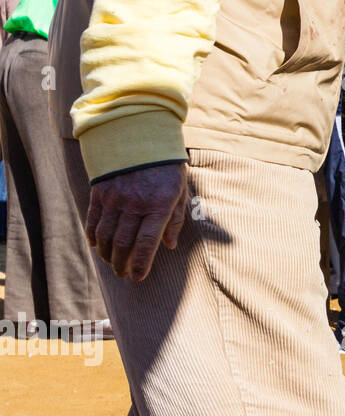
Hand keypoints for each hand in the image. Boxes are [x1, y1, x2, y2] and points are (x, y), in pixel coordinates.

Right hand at [84, 162, 187, 281]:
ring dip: (107, 254)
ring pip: (106, 236)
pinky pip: (93, 221)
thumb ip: (175, 219)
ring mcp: (114, 199)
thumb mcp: (180, 190)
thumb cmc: (166, 167)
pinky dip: (93, 237)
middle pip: (123, 244)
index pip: (146, 244)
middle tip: (124, 273)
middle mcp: (134, 204)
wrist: (141, 137)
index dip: (141, 265)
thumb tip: (169, 246)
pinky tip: (97, 246)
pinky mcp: (99, 193)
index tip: (138, 278)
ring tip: (112, 263)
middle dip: (122, 264)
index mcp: (158, 205)